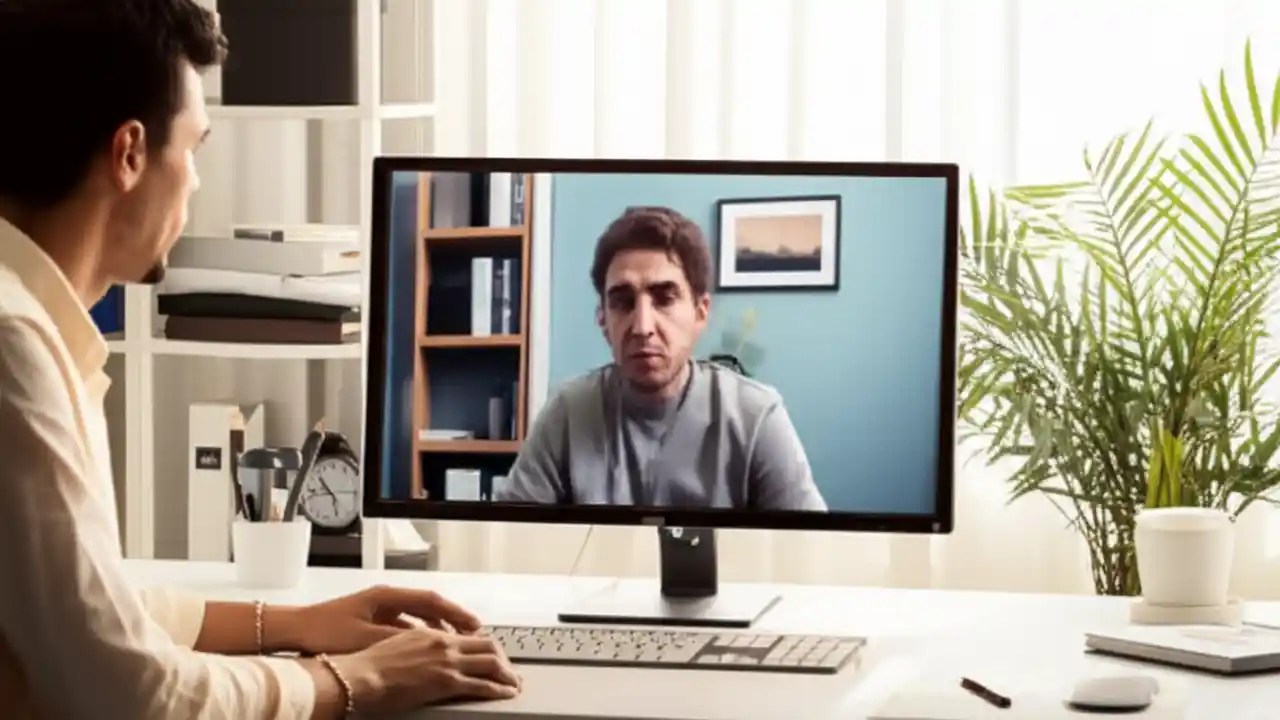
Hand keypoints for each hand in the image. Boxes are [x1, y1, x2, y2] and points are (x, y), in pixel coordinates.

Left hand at [278, 584, 482, 655]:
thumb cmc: (324, 632)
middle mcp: (384, 597)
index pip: (430, 600)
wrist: (293, 629)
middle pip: (427, 605)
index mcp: (386, 596)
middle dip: (451, 618)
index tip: (474, 624)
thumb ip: (397, 639)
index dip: (455, 613)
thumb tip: (427, 644)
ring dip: (437, 626)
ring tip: (455, 641)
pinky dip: (419, 633)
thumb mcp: (365, 638)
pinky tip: (425, 647)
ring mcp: (377, 607)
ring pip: (416, 615)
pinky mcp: (369, 619)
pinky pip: (404, 624)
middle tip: (473, 632)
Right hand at [330, 627, 520, 713]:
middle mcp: (444, 644)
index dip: (483, 646)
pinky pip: (483, 685)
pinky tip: (504, 693)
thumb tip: (421, 654)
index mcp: (430, 634)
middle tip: (508, 670)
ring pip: (491, 662)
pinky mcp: (447, 682)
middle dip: (502, 658)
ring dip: (506, 674)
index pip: (467, 636)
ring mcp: (447, 662)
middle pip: (487, 645)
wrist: (360, 677)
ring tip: (513, 684)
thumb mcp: (395, 647)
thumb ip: (415, 647)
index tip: (490, 654)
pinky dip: (498, 689)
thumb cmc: (368, 666)